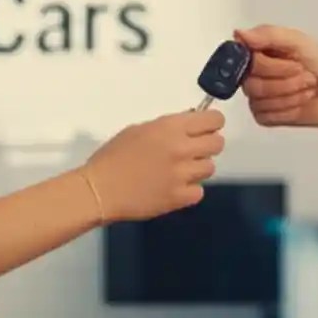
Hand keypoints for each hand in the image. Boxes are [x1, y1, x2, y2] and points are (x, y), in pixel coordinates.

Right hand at [82, 107, 225, 222]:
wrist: (100, 189)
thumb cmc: (113, 157)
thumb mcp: (139, 130)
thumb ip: (168, 126)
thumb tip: (190, 123)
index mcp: (170, 127)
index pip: (213, 120)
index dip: (212, 123)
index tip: (206, 128)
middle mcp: (181, 148)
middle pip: (218, 143)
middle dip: (208, 145)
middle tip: (192, 150)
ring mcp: (182, 174)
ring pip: (210, 168)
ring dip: (197, 168)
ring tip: (178, 171)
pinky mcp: (179, 197)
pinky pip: (199, 191)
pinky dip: (190, 190)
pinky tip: (174, 187)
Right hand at [234, 25, 317, 131]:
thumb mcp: (300, 42)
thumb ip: (269, 35)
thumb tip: (238, 34)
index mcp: (258, 50)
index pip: (242, 56)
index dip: (265, 63)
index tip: (289, 60)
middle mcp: (252, 72)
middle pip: (250, 80)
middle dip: (284, 78)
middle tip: (305, 74)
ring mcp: (256, 95)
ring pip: (257, 98)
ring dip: (289, 93)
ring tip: (308, 87)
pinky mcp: (263, 115)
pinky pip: (263, 114)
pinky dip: (287, 109)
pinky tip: (301, 102)